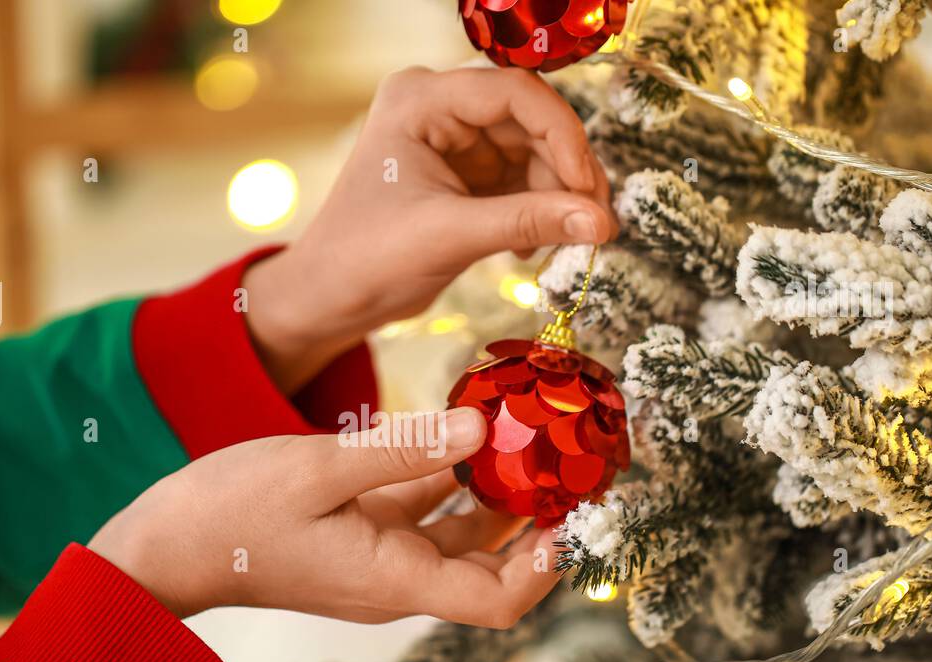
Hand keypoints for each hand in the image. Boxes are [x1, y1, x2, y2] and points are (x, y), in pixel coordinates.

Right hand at [88, 407, 561, 627]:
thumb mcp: (318, 470)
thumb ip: (404, 450)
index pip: (499, 601)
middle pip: (490, 565)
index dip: (547, 566)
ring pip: (458, 532)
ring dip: (493, 492)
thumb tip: (483, 429)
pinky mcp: (357, 533)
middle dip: (534, 519)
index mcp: (394, 579)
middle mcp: (396, 578)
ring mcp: (376, 556)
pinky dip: (446, 476)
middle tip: (566, 460)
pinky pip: (419, 510)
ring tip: (524, 433)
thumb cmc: (228, 515)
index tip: (575, 511)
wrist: (162, 547)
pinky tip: (462, 427)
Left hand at [244, 66, 615, 392]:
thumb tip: (602, 222)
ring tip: (565, 241)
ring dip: (555, 196)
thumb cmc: (366, 260)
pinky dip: (537, 210)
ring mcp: (452, 140)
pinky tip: (534, 248)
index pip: (515, 94)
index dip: (563, 136)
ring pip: (532, 152)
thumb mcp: (450, 236)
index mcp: (421, 100)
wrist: (329, 298)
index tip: (588, 189)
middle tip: (594, 222)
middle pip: (530, 122)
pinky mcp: (463, 174)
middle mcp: (438, 108)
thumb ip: (527, 222)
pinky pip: (519, 179)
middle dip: (565, 172)